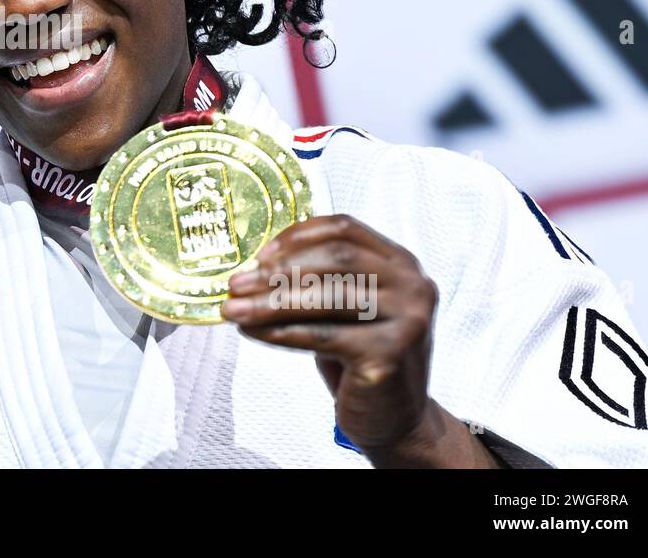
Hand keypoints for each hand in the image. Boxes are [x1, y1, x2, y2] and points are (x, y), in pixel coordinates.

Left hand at [220, 214, 498, 466]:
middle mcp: (413, 285)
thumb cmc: (361, 357)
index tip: (260, 256)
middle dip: (279, 270)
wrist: (397, 418)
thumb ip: (316, 281)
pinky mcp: (390, 355)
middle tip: (236, 283)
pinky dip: (280, 332)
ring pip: (326, 297)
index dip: (298, 237)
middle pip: (335, 259)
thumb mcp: (343, 309)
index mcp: (400, 263)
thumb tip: (252, 269)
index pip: (345, 229)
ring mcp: (407, 319)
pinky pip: (322, 336)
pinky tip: (252, 332)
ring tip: (233, 309)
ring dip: (270, 302)